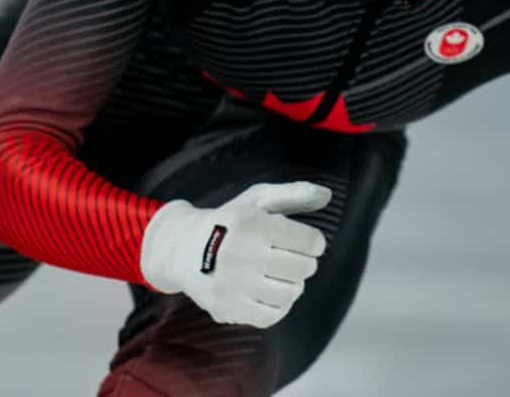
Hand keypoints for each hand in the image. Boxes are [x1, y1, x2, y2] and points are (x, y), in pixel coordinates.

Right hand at [139, 181, 330, 327]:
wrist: (182, 248)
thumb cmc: (229, 221)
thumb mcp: (258, 200)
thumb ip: (295, 194)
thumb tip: (328, 195)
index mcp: (253, 224)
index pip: (309, 241)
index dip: (315, 242)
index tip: (308, 242)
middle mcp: (242, 254)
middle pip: (302, 268)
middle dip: (306, 263)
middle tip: (295, 259)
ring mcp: (232, 284)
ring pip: (289, 294)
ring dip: (293, 285)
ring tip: (283, 275)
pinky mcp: (226, 307)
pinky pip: (270, 316)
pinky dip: (278, 306)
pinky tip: (271, 292)